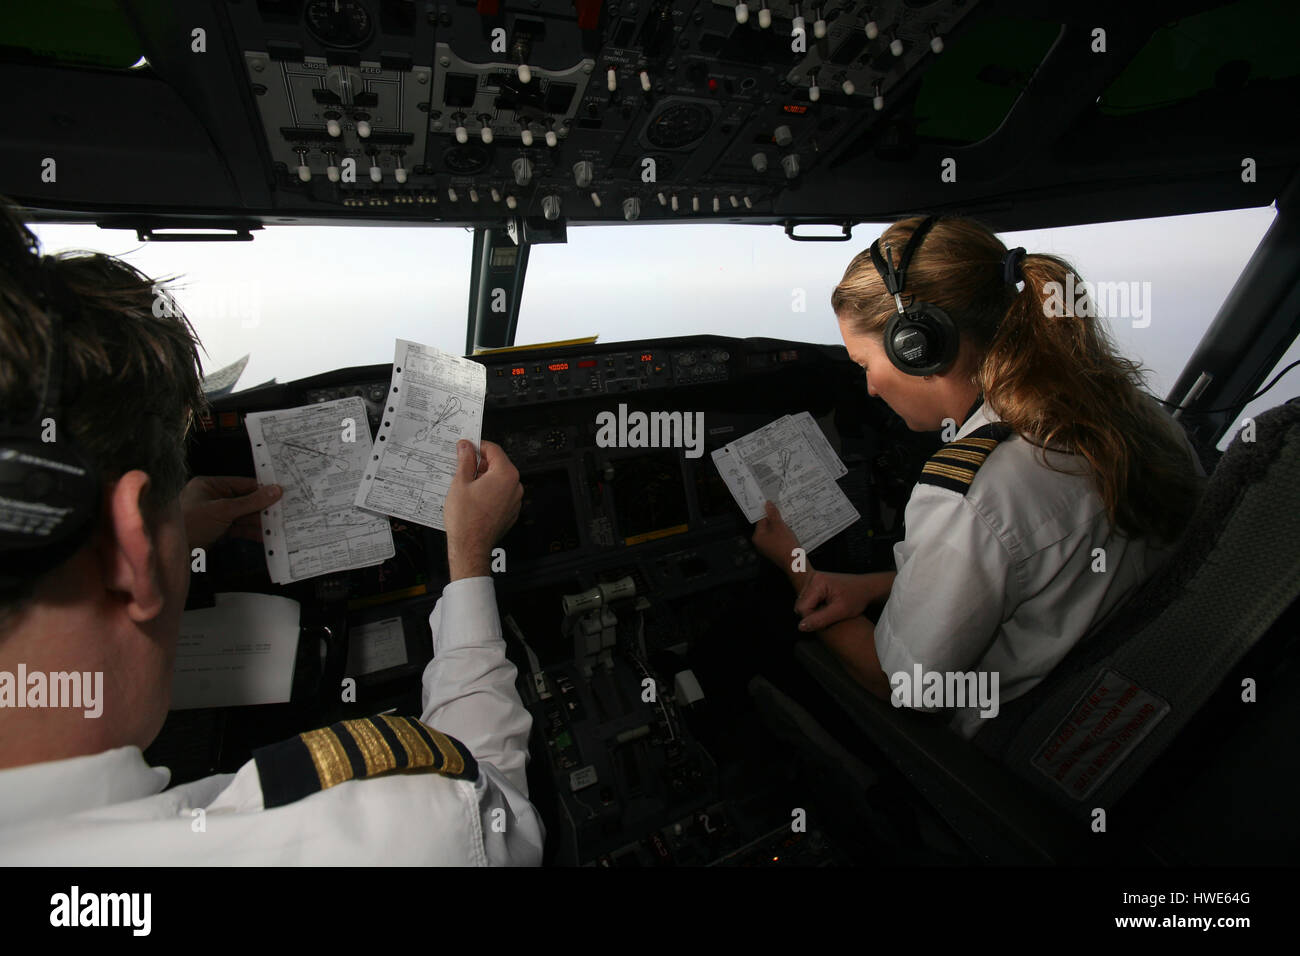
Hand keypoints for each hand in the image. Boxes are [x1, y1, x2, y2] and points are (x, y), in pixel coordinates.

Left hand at [181, 476, 281, 548]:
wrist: (172, 552)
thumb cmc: (190, 524)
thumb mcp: (224, 510)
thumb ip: (251, 501)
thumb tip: (274, 491)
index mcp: (209, 485)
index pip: (242, 484)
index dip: (261, 489)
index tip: (280, 493)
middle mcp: (211, 498)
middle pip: (244, 500)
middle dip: (262, 508)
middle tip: (282, 512)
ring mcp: (214, 515)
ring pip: (242, 516)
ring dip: (258, 522)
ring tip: (276, 526)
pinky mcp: (216, 531)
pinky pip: (237, 528)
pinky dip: (250, 532)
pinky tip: (263, 536)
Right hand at [443, 439, 522, 579]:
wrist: (470, 546)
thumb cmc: (466, 519)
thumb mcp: (460, 482)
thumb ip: (465, 460)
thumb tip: (466, 447)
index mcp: (506, 475)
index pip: (494, 450)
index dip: (478, 446)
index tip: (466, 447)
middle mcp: (515, 486)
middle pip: (498, 464)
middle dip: (480, 464)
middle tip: (462, 467)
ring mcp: (515, 500)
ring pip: (499, 480)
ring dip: (484, 478)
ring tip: (466, 486)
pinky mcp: (511, 512)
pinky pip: (501, 494)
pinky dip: (489, 492)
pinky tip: (474, 498)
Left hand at [751, 500, 801, 570]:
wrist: (796, 563)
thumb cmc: (785, 545)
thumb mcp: (779, 526)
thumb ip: (773, 514)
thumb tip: (767, 504)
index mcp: (757, 537)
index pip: (761, 520)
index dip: (769, 512)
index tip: (775, 505)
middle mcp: (760, 543)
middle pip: (767, 526)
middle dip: (776, 519)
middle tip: (783, 512)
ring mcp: (768, 548)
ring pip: (774, 532)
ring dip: (780, 526)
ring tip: (788, 521)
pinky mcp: (776, 551)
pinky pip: (778, 538)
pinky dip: (783, 534)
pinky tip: (790, 531)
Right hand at [794, 570, 895, 631]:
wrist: (866, 588)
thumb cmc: (857, 597)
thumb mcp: (840, 611)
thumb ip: (820, 619)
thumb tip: (801, 627)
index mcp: (817, 581)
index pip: (802, 608)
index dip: (813, 619)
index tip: (828, 620)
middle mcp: (812, 577)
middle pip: (800, 605)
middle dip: (813, 614)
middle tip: (829, 615)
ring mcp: (812, 578)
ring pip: (802, 603)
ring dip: (814, 611)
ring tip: (829, 610)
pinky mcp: (814, 582)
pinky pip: (806, 600)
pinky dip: (815, 606)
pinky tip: (827, 606)